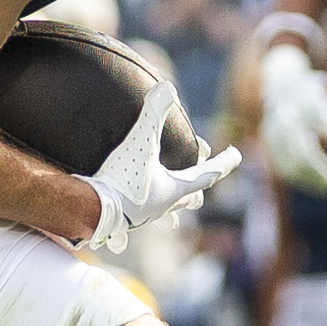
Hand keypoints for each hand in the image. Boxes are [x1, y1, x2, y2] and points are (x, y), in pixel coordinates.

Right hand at [78, 82, 240, 253]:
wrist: (90, 211)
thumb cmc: (121, 179)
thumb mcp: (139, 142)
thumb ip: (153, 114)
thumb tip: (166, 86)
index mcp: (175, 189)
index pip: (208, 174)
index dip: (224, 162)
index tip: (236, 154)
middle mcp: (162, 206)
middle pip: (189, 198)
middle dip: (197, 188)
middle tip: (204, 180)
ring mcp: (142, 217)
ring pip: (164, 215)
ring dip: (170, 209)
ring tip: (171, 216)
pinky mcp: (120, 223)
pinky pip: (131, 227)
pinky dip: (133, 225)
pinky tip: (122, 239)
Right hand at [259, 43, 326, 192]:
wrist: (280, 88)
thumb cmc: (313, 100)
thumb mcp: (326, 105)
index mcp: (305, 100)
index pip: (322, 118)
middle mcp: (286, 115)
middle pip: (302, 150)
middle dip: (320, 170)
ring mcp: (273, 131)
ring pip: (291, 163)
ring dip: (311, 179)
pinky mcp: (269, 144)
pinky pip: (282, 168)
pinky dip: (300, 179)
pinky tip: (316, 185)